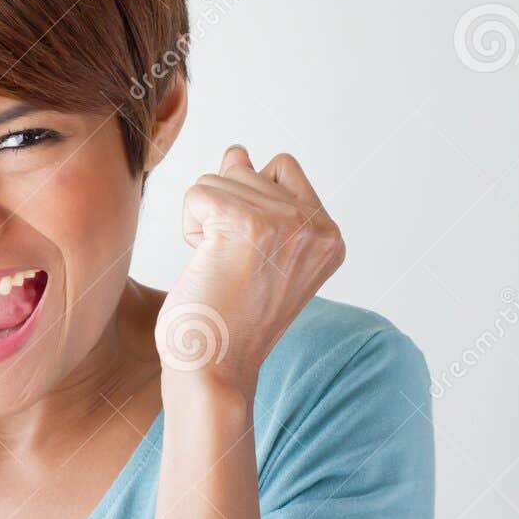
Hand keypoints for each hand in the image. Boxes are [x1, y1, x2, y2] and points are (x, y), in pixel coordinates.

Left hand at [155, 146, 344, 401]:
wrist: (213, 366)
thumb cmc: (226, 317)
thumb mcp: (252, 251)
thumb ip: (256, 199)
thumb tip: (238, 152)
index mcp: (329, 236)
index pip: (282, 169)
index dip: (248, 201)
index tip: (248, 254)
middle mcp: (316, 226)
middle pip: (249, 170)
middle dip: (224, 211)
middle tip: (231, 266)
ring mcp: (285, 222)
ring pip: (219, 179)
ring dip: (205, 221)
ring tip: (220, 268)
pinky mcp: (245, 221)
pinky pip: (198, 192)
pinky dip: (190, 226)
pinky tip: (205, 262)